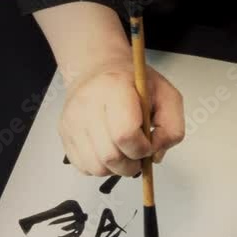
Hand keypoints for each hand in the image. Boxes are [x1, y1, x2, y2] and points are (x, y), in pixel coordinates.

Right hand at [60, 60, 183, 175]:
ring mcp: (72, 119)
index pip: (125, 134)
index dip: (142, 148)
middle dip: (131, 163)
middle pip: (111, 156)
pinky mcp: (64, 132)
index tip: (148, 143)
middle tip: (138, 151)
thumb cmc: (133, 83)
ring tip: (124, 150)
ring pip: (97, 167)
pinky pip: (84, 167)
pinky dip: (102, 166)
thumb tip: (155, 154)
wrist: (97, 69)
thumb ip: (172, 127)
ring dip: (116, 167)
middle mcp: (87, 103)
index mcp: (115, 87)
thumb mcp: (166, 95)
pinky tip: (109, 148)